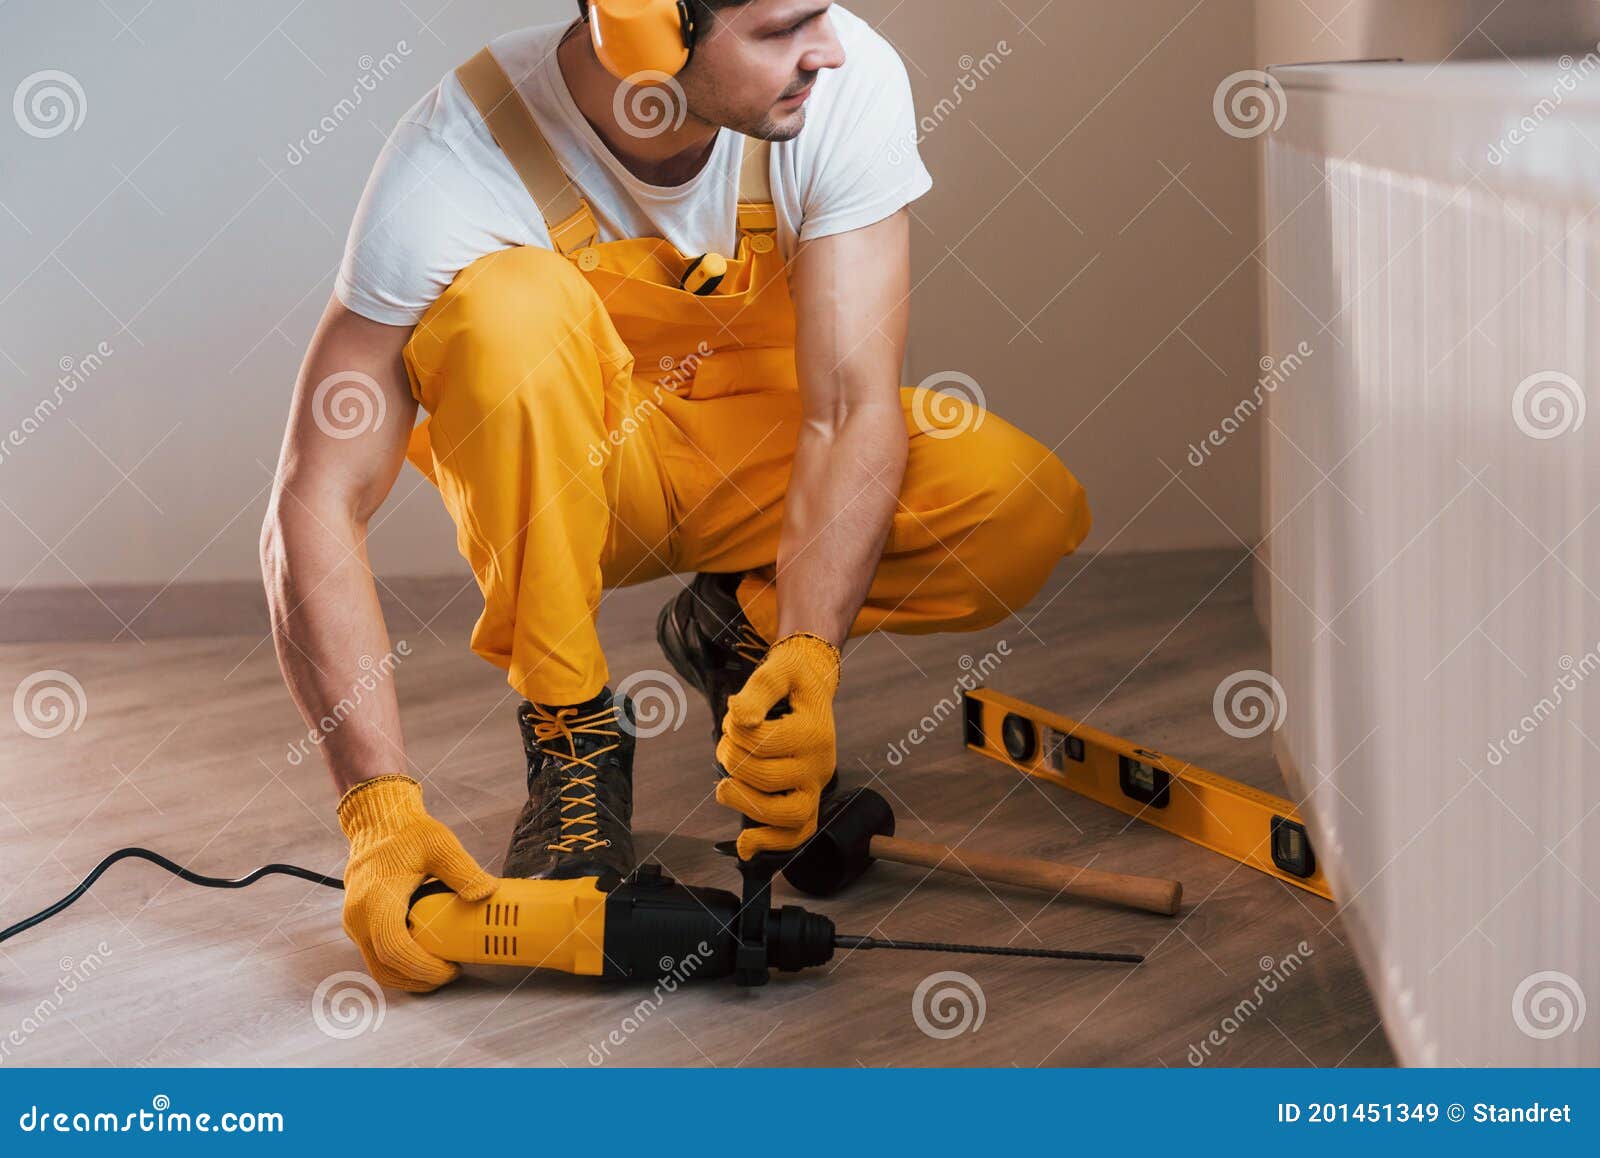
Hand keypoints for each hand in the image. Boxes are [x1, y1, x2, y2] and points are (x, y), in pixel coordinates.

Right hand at [336, 774, 495, 992]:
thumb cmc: (405, 833)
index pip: (395, 950)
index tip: (450, 968)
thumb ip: (463, 871)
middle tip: (451, 973)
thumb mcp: (440, 845)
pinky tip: (425, 958)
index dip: (423, 967)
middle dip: (419, 980)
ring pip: (378, 968)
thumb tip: (487, 893)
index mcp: (375, 900)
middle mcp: (359, 917)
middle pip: (384, 968)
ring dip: (409, 977)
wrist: (378, 823)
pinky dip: (400, 966)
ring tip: (441, 969)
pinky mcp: (360, 925)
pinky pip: (377, 956)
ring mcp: (355, 924)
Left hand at [714, 631, 840, 858]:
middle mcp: (820, 763)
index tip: (733, 717)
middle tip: (726, 743)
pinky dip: (770, 843)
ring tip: (724, 787)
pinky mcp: (809, 800)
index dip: (734, 730)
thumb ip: (758, 690)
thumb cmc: (791, 680)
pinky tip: (743, 845)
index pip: (763, 742)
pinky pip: (796, 834)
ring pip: (786, 815)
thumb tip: (739, 716)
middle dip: (733, 759)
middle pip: (769, 779)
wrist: (811, 688)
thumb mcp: (778, 670)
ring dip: (746, 804)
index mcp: (815, 731)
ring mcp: (816, 786)